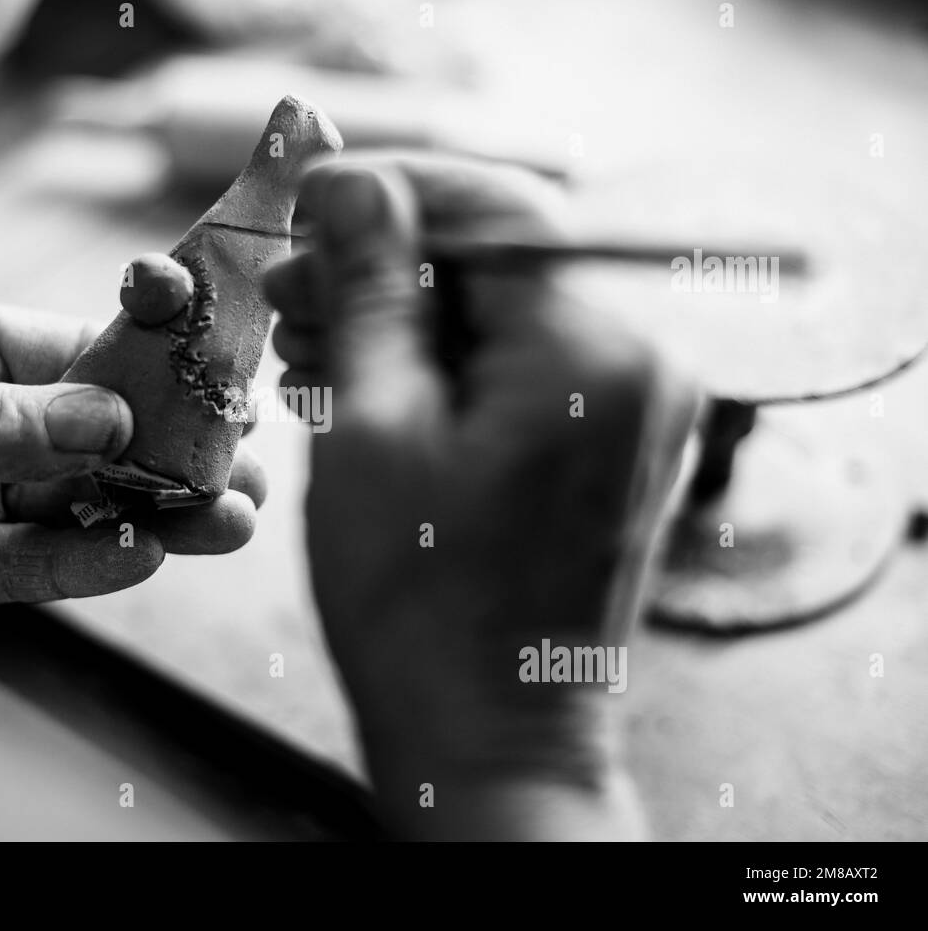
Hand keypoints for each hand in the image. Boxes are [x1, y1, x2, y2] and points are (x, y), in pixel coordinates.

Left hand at [0, 294, 263, 631]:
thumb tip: (104, 423)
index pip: (67, 348)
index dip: (145, 361)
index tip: (216, 370)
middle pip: (95, 430)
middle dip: (173, 446)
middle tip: (250, 460)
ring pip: (87, 501)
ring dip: (160, 510)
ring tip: (232, 518)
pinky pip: (45, 564)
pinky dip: (98, 563)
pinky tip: (149, 553)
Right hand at [265, 155, 699, 837]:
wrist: (490, 743)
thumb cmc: (422, 605)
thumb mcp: (373, 429)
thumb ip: (371, 289)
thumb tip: (355, 187)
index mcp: (594, 352)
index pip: (499, 206)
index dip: (397, 188)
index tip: (313, 200)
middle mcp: (639, 365)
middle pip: (503, 259)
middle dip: (387, 261)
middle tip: (290, 289)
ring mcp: (632, 409)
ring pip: (504, 314)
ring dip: (404, 317)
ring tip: (308, 347)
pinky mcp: (607, 446)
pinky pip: (521, 369)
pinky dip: (441, 366)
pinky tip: (360, 384)